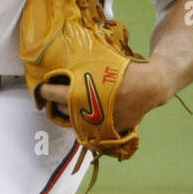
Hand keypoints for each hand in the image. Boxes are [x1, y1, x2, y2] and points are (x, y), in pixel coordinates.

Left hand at [38, 57, 174, 132]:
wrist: (150, 86)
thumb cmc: (122, 69)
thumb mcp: (97, 62)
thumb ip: (77, 68)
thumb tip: (57, 69)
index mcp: (82, 94)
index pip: (53, 95)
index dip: (45, 91)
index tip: (42, 88)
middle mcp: (88, 113)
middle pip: (62, 110)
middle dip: (56, 101)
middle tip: (54, 94)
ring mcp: (98, 124)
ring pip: (74, 122)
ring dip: (68, 112)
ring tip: (67, 103)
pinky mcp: (109, 131)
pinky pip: (90, 129)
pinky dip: (85, 121)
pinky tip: (85, 112)